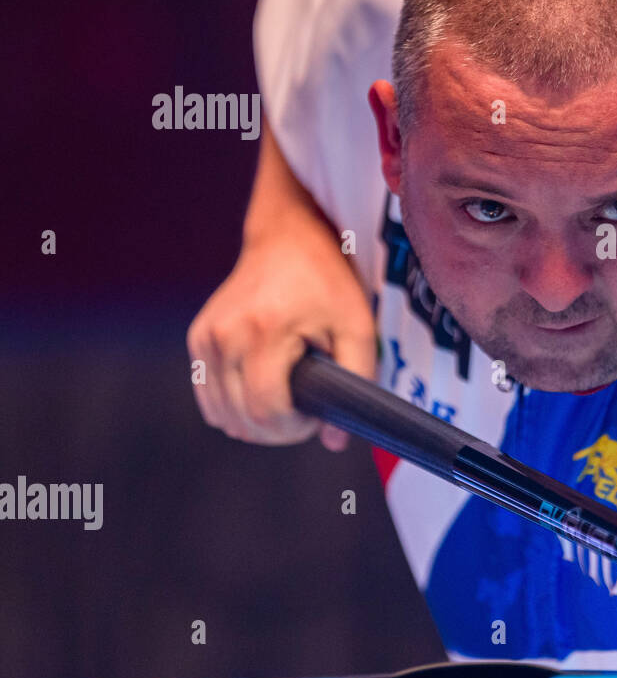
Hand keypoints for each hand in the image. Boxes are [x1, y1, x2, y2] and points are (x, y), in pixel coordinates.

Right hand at [187, 216, 375, 450]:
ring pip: (223, 415)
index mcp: (263, 331)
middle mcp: (224, 336)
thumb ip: (357, 381)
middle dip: (279, 430)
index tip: (316, 417)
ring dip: (257, 422)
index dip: (295, 429)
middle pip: (243, 419)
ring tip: (288, 397)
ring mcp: (204, 338)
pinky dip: (237, 407)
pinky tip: (264, 391)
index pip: (267, 411)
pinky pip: (210, 399)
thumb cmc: (327, 280)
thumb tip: (335, 440)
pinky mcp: (197, 340)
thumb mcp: (358, 326)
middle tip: (307, 410)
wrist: (288, 237)